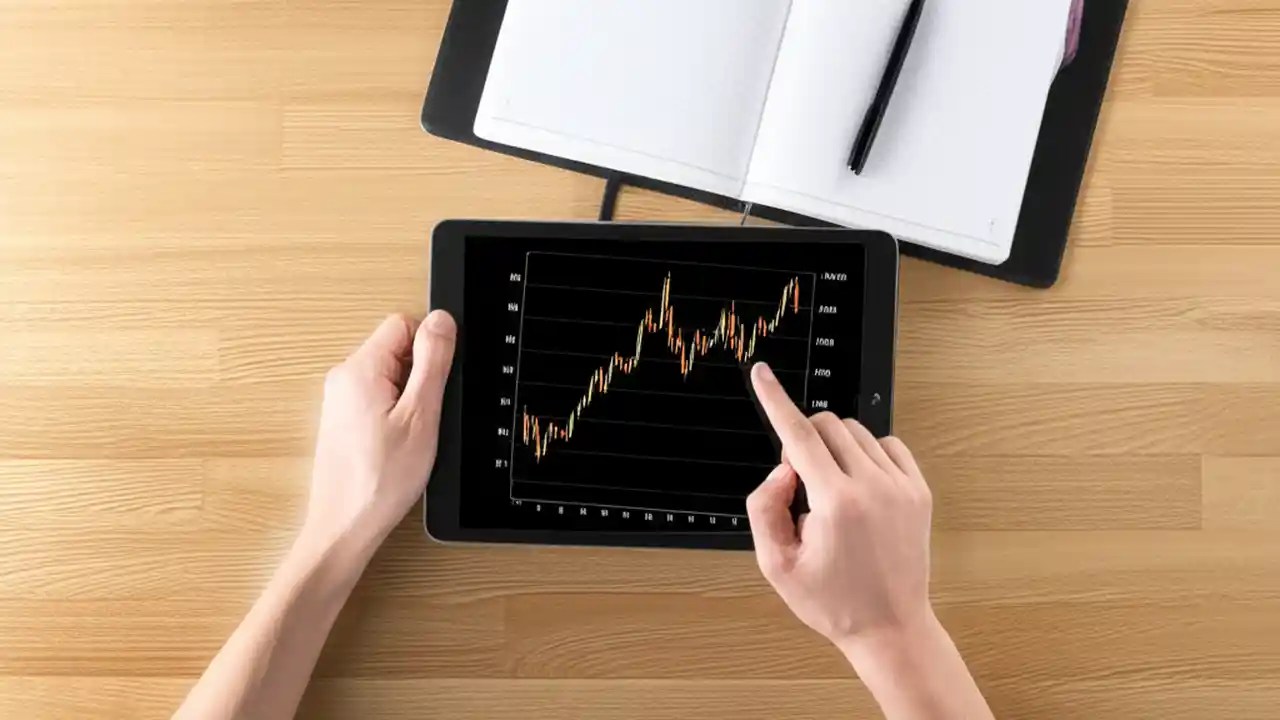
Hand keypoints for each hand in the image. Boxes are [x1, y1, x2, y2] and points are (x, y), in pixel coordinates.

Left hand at [304, 311, 457, 553]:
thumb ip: (432, 362)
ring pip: (389, 376)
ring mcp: (340, 400)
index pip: (403, 324)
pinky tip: (396, 444)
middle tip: (422, 417)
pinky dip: (395, 414)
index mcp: (360, 370)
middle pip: (395, 349)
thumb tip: (442, 319)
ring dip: (408, 398)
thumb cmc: (381, 479)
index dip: (429, 349)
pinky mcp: (342, 419)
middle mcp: (343, 378)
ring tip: (408, 435)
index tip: (434, 385)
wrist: (345, 526)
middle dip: (419, 376)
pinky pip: (377, 398)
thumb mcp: (421, 416)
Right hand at [746, 362, 933, 654]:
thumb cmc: (832, 602)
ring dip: (834, 448)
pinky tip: (858, 486)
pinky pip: (887, 444)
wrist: (890, 627)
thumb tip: (782, 469)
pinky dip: (865, 454)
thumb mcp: (776, 565)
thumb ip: (764, 508)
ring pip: (856, 431)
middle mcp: (873, 487)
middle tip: (800, 488)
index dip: (775, 400)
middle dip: (803, 442)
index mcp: (836, 503)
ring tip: (831, 495)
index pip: (798, 435)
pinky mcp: (918, 490)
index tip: (762, 375)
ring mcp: (901, 486)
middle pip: (827, 425)